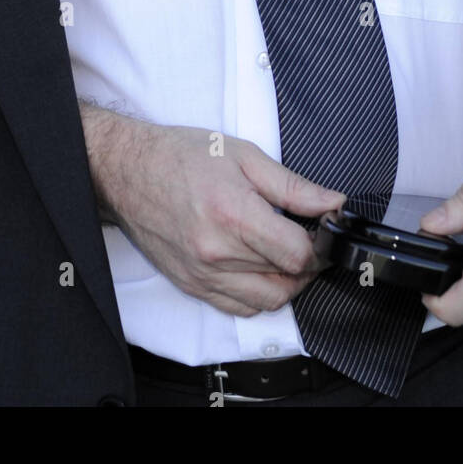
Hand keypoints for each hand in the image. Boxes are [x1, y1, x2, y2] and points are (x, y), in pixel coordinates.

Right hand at [81, 107, 343, 316]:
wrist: (129, 172)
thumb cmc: (183, 157)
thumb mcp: (245, 156)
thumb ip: (293, 186)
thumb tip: (333, 204)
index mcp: (233, 215)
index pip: (297, 254)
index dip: (320, 243)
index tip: (323, 228)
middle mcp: (216, 254)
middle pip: (286, 280)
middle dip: (307, 262)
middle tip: (309, 238)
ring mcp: (202, 275)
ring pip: (266, 301)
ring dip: (286, 283)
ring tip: (287, 253)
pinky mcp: (192, 286)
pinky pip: (238, 308)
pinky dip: (258, 294)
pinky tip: (260, 267)